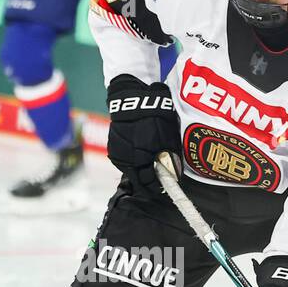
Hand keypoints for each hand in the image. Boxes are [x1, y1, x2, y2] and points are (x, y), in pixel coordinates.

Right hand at [106, 74, 181, 196]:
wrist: (132, 100)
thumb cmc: (155, 118)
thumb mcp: (169, 140)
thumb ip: (171, 161)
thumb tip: (175, 175)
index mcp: (141, 161)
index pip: (149, 184)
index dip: (158, 186)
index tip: (164, 186)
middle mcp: (126, 161)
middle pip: (138, 179)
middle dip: (148, 178)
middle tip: (158, 173)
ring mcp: (118, 155)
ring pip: (131, 169)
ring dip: (139, 168)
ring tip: (148, 159)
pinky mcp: (113, 148)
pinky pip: (124, 159)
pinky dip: (132, 158)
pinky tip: (138, 149)